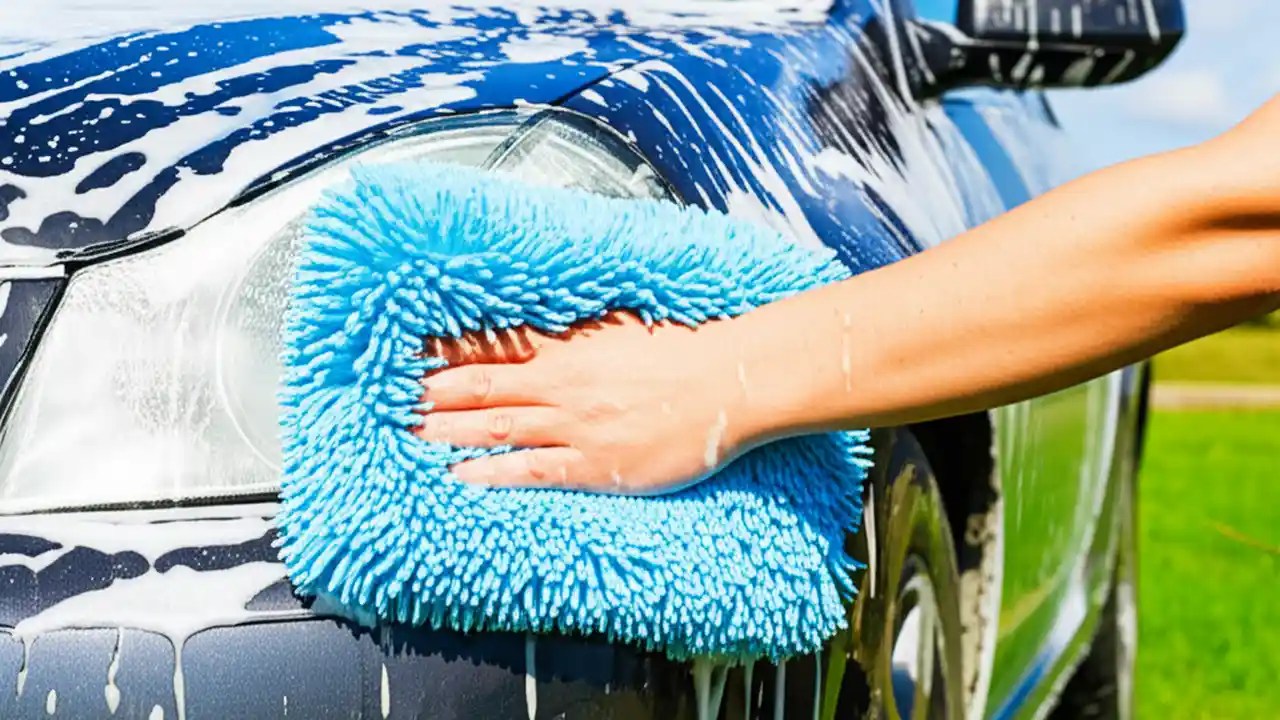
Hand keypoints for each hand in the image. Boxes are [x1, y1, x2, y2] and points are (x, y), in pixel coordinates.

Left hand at [415, 312, 756, 493]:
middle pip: (479, 384)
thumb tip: (541, 325)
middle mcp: (562, 382)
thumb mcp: (621, 327)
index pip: (491, 345)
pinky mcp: (594, 463)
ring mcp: (575, 424)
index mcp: (568, 346)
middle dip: (429, 391)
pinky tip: (459, 476)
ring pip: (495, 425)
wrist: (727, 382)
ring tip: (406, 433)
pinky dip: (492, 472)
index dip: (445, 349)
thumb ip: (576, 330)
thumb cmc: (683, 350)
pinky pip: (532, 470)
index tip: (405, 349)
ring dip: (447, 429)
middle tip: (386, 398)